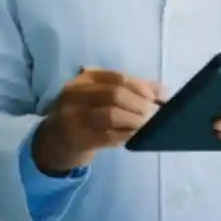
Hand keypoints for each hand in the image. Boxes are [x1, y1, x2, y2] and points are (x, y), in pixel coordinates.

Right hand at [32, 68, 164, 173]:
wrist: (56, 142)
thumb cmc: (87, 114)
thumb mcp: (103, 96)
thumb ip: (133, 89)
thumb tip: (163, 92)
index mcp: (85, 79)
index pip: (117, 77)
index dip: (141, 87)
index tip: (156, 98)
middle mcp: (75, 95)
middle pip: (115, 94)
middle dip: (140, 104)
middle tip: (154, 114)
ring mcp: (73, 117)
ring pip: (111, 115)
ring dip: (135, 120)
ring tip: (147, 125)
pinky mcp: (76, 139)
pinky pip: (107, 136)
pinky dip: (126, 135)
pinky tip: (134, 136)